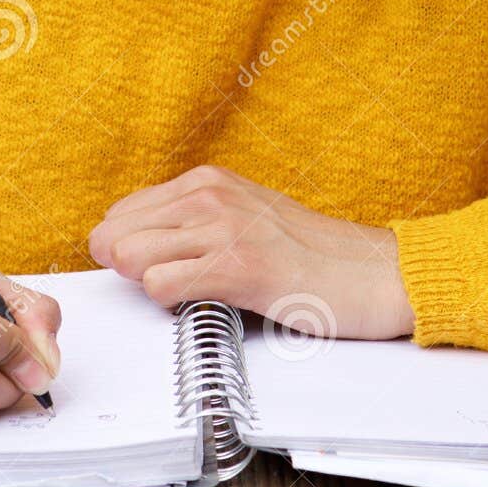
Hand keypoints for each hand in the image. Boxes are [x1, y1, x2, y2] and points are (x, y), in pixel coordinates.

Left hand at [88, 165, 414, 340]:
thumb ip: (193, 225)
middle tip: (172, 286)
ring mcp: (222, 227)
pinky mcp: (237, 266)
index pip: (120, 213)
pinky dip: (171, 305)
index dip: (126, 250)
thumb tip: (132, 247)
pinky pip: (160, 286)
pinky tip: (207, 302)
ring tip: (193, 293)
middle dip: (127, 270)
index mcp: (207, 181)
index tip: (155, 270)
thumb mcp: (244, 219)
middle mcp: (209, 194)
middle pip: (114, 235)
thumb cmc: (312, 255)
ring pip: (129, 257)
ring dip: (149, 286)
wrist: (374, 273)